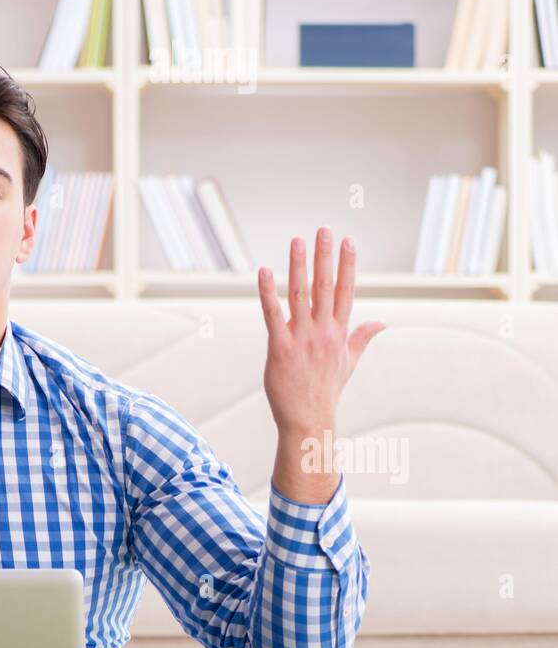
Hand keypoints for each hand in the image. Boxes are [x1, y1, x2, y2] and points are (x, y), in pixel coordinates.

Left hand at [257, 228, 384, 433]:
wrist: (309, 419)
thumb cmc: (326, 391)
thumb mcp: (349, 362)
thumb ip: (363, 338)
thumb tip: (383, 323)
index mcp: (339, 332)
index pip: (347, 291)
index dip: (348, 264)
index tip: (349, 240)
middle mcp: (323, 332)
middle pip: (326, 286)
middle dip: (325, 256)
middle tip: (324, 228)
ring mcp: (302, 339)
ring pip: (301, 295)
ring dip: (298, 266)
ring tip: (297, 240)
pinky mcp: (279, 349)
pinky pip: (272, 315)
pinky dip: (268, 293)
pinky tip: (263, 272)